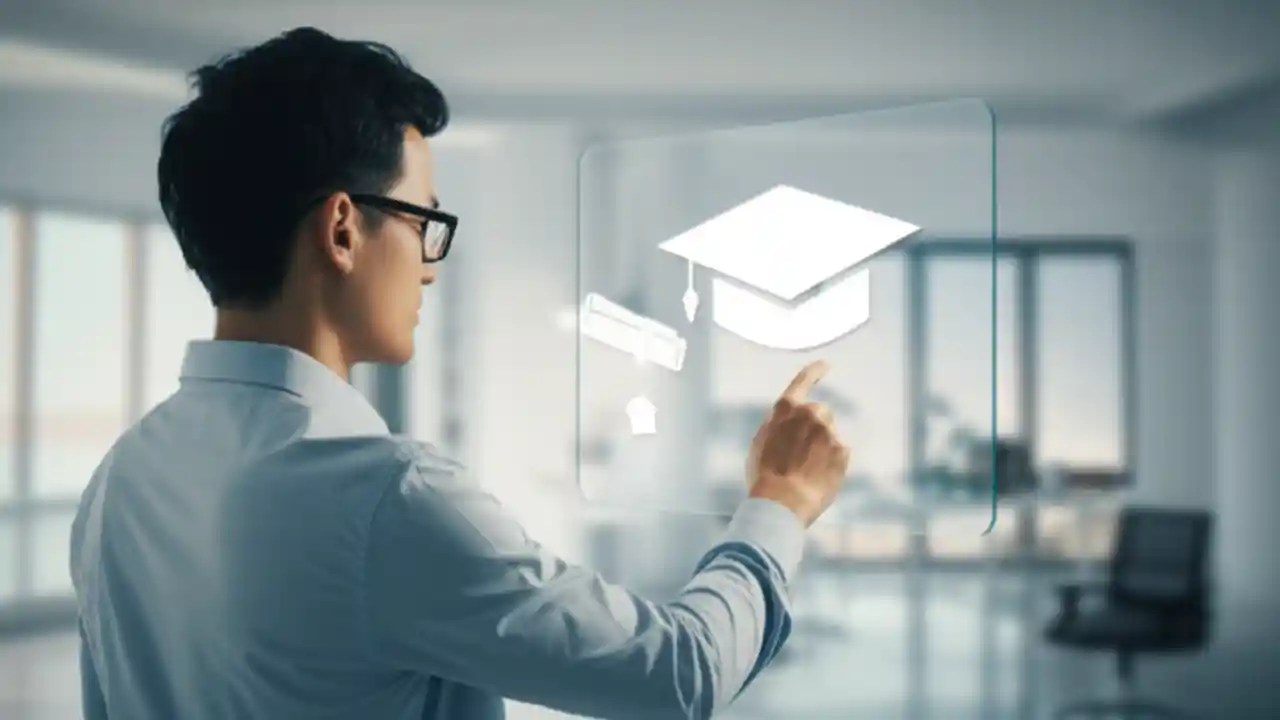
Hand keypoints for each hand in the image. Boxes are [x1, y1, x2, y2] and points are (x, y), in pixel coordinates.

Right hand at [744, 360, 850, 527]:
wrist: (782, 503)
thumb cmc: (764, 475)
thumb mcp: (761, 442)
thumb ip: (779, 425)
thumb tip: (791, 424)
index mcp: (785, 409)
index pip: (802, 382)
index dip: (814, 371)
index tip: (825, 365)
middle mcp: (810, 413)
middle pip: (819, 412)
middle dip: (815, 427)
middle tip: (801, 453)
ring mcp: (829, 431)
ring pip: (829, 434)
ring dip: (822, 446)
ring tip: (807, 470)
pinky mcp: (842, 450)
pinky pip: (838, 453)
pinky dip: (831, 463)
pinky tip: (817, 477)